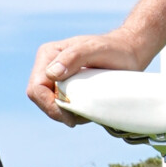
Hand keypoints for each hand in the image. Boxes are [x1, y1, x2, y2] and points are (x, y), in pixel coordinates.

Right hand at [26, 28, 147, 122]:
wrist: (128, 54)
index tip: (70, 117)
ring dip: (66, 113)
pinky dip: (72, 112)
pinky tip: (88, 107)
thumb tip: (52, 74)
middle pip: (40, 99)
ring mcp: (55, 78)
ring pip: (49, 105)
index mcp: (48, 55)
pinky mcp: (64, 87)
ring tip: (88, 109)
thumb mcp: (95, 49)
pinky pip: (60, 106)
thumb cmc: (114, 49)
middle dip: (57, 112)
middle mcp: (47, 66)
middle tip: (81, 117)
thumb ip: (73, 57)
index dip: (49, 106)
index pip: (36, 89)